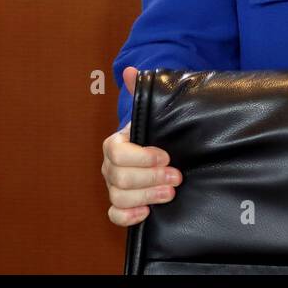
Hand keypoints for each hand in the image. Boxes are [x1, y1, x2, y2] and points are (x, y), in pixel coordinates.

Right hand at [102, 66, 183, 226]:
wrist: (164, 149)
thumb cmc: (158, 130)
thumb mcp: (154, 110)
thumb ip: (142, 91)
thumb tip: (130, 71)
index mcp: (115, 143)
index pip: (117, 153)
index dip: (141, 157)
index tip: (166, 156)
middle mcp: (111, 166)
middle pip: (119, 178)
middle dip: (150, 178)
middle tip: (177, 176)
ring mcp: (115, 186)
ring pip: (118, 197)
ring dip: (146, 196)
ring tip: (171, 193)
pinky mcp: (123, 203)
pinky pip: (115, 215)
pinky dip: (128, 216)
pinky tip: (147, 212)